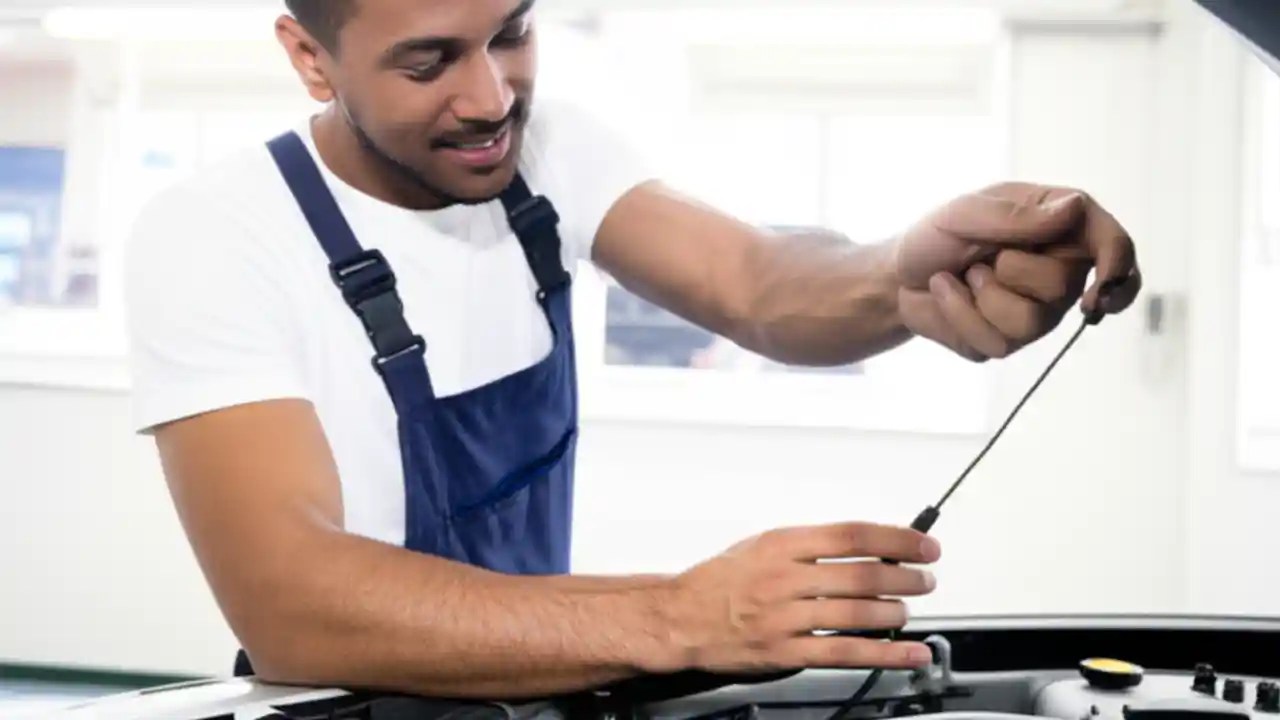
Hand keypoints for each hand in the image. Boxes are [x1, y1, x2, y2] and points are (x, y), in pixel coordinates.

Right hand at [659, 522, 940, 673]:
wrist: (680, 618)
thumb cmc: (720, 581)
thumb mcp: (762, 545)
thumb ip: (810, 546)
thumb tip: (867, 548)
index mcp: (782, 544)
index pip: (853, 536)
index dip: (896, 539)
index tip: (923, 545)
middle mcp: (785, 578)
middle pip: (861, 575)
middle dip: (904, 577)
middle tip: (923, 578)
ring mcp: (786, 618)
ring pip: (856, 614)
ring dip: (894, 613)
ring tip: (906, 611)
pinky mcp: (785, 652)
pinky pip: (844, 652)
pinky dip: (885, 654)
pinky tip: (910, 652)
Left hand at [894, 182, 1141, 360]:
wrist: (896, 276)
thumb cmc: (935, 235)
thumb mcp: (966, 212)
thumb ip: (1018, 215)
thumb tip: (1075, 208)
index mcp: (1058, 226)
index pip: (1111, 244)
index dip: (1118, 265)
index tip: (1099, 287)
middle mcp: (1058, 271)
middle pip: (1063, 288)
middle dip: (1011, 272)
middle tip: (982, 257)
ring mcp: (1037, 311)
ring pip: (1030, 323)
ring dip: (980, 299)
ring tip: (963, 277)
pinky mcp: (1008, 341)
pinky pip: (995, 343)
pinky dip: (959, 317)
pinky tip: (949, 297)